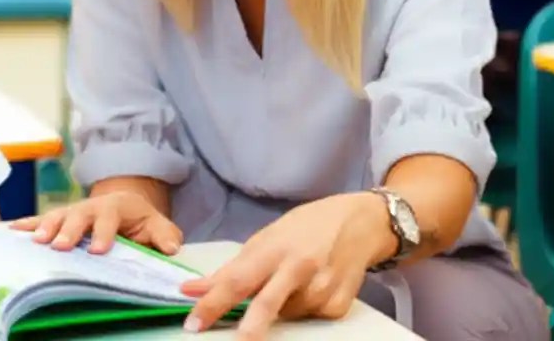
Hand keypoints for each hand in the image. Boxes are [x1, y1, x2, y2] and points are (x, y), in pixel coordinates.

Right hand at [10, 190, 182, 254]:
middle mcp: (91, 206)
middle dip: (69, 230)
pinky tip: (11, 230)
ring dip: (45, 227)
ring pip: (57, 216)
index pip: (109, 218)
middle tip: (61, 246)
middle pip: (78, 216)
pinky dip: (26, 224)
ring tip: (36, 241)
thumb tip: (172, 248)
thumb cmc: (140, 220)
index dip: (104, 233)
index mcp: (116, 207)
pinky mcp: (60, 219)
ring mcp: (73, 211)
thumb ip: (165, 236)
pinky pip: (40, 220)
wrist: (124, 205)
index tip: (100, 250)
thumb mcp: (158, 225)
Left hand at [180, 192, 395, 338]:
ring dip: (277, 310)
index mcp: (275, 248)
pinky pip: (307, 319)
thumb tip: (193, 289)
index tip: (193, 322)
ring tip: (290, 282)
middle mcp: (300, 269)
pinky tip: (311, 287)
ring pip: (286, 317)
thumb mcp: (265, 238)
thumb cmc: (304, 227)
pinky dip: (300, 310)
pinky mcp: (338, 307)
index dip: (213, 303)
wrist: (360, 223)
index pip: (237, 281)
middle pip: (267, 305)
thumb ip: (231, 268)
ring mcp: (322, 289)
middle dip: (248, 329)